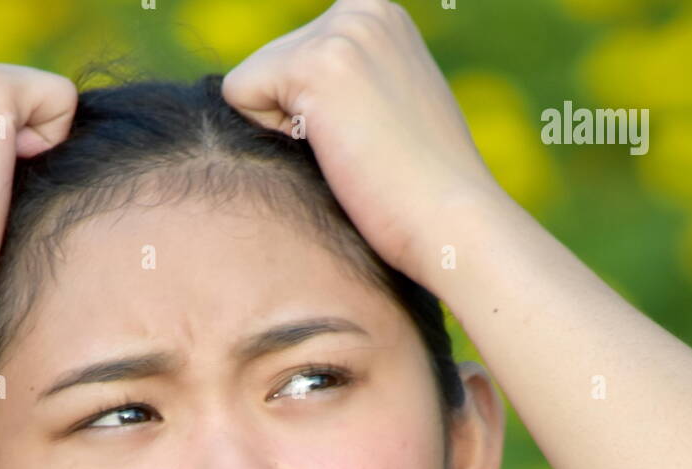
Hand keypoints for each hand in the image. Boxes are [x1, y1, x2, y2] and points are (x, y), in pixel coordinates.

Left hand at [221, 0, 497, 286]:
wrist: (453, 223)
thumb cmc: (422, 193)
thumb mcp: (389, 111)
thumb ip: (348, 86)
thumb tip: (298, 102)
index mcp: (378, 15)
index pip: (291, 59)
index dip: (312, 116)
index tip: (368, 140)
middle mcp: (361, 6)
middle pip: (267, 68)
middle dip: (295, 120)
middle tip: (358, 153)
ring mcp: (342, 30)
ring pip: (252, 82)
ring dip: (287, 132)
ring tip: (348, 153)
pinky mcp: (316, 63)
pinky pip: (238, 95)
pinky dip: (271, 138)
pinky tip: (331, 153)